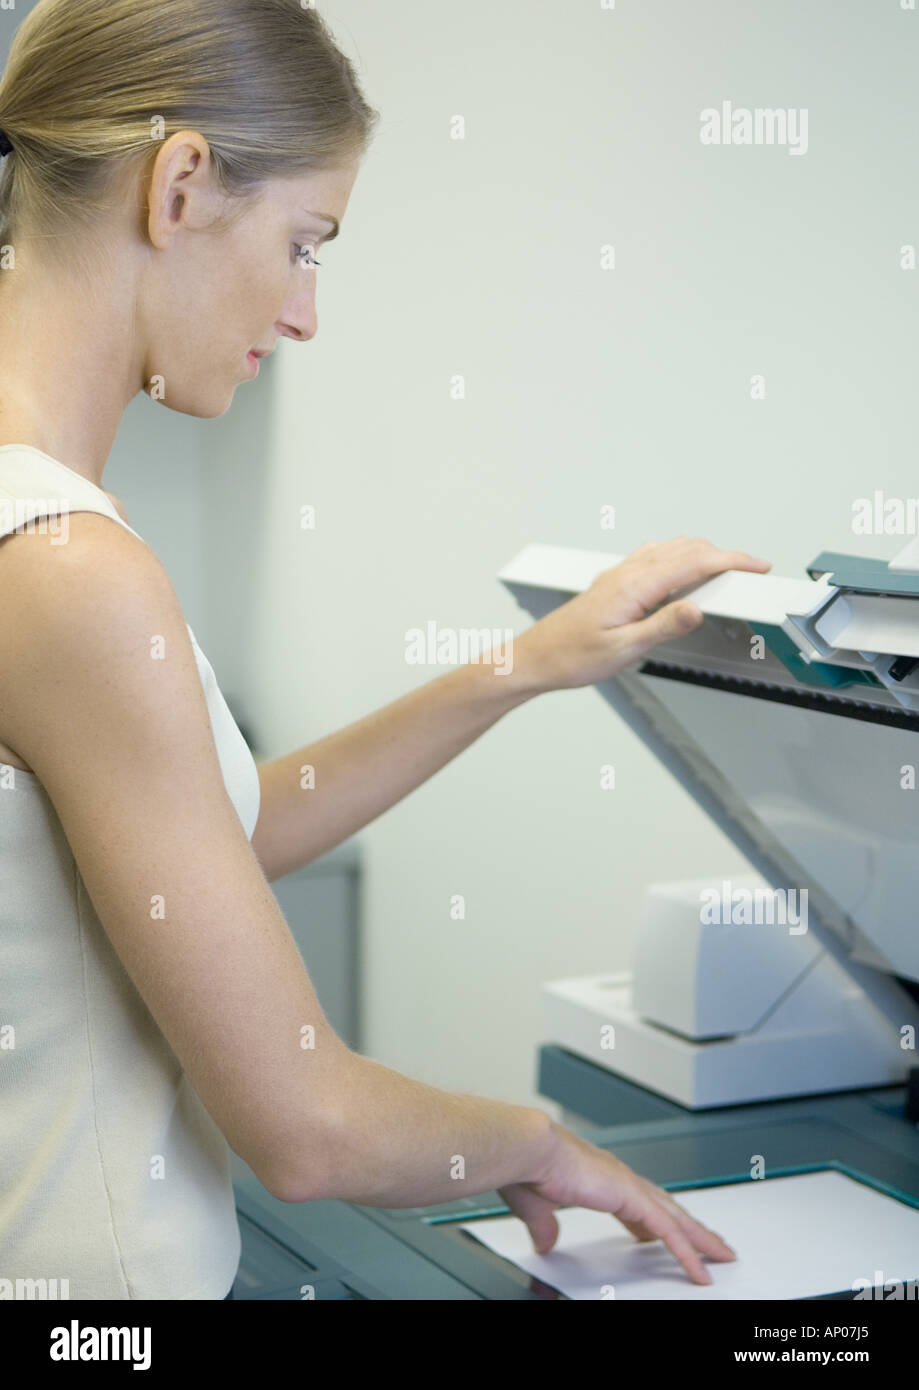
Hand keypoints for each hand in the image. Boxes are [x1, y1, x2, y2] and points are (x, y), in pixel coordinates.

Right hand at [499, 1122, 736, 1286]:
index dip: (651, 1221)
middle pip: (667, 1208)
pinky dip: (687, 1253)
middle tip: (710, 1243)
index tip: (658, 1235)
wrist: (529, 1150)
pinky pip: (670, 1232)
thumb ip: (546, 1227)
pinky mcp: (633, 1197)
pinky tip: (700, 1270)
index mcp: (600, 1177)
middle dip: (690, 1227)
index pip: (637, 1202)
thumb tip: (545, 1242)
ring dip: (700, 1239)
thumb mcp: (537, 1209)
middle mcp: (620, 1178)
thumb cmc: (527, 1170)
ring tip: (720, 1256)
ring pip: (677, 1219)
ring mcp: (630, 1186)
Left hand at [513, 537, 770, 692]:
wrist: (538, 656)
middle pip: (686, 549)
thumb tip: (697, 610)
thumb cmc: (572, 656)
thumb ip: (663, 627)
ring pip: (671, 549)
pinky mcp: (615, 581)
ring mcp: (620, 574)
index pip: (693, 562)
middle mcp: (627, 573)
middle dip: (724, 555)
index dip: (731, 561)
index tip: (757, 565)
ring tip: (727, 570)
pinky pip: (654, 557)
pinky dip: (680, 557)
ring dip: (703, 553)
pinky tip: (684, 570)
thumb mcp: (624, 650)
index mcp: (633, 586)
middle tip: (751, 570)